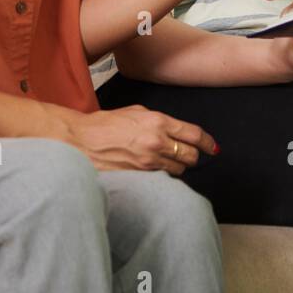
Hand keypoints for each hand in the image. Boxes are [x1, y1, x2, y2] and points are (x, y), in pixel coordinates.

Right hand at [36, 103, 217, 175]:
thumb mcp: (137, 112)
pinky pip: (161, 179)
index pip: (194, 134)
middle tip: (187, 155)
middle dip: (192, 156)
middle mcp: (156, 142)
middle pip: (190, 156)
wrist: (80, 141)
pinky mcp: (138, 177)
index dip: (207, 142)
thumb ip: (160, 122)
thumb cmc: (105, 124)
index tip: (212, 147)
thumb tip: (177, 130)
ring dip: (176, 168)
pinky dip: (162, 177)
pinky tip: (153, 171)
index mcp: (157, 121)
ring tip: (165, 162)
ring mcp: (147, 162)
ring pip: (177, 170)